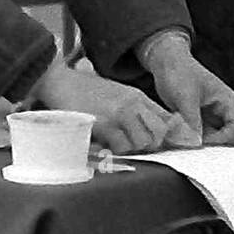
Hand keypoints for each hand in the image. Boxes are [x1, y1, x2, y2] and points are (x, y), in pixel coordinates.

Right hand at [31, 58, 173, 154]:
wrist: (61, 82)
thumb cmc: (85, 91)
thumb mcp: (116, 95)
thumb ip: (132, 108)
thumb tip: (146, 129)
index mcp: (138, 97)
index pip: (166, 118)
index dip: (172, 135)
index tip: (170, 145)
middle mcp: (133, 104)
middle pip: (160, 132)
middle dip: (152, 145)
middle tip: (136, 148)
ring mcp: (120, 114)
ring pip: (142, 142)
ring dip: (131, 149)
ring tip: (116, 146)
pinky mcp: (105, 124)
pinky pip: (121, 146)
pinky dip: (114, 151)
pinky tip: (104, 146)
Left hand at [148, 46, 233, 146]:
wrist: (166, 62)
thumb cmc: (178, 71)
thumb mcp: (185, 96)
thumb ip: (192, 120)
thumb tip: (196, 143)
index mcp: (227, 101)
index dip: (222, 138)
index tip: (203, 142)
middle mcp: (224, 109)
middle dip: (225, 144)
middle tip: (204, 147)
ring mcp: (213, 115)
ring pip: (223, 137)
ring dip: (210, 144)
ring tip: (190, 142)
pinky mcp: (201, 120)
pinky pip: (207, 136)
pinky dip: (199, 141)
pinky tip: (185, 139)